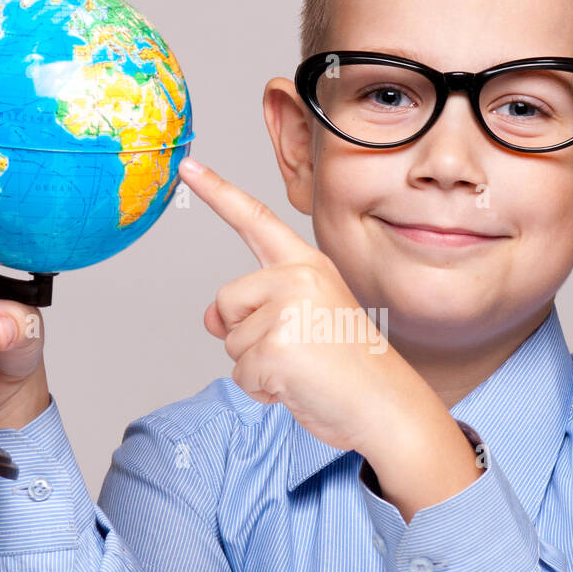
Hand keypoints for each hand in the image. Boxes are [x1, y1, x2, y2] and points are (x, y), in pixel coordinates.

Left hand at [175, 157, 422, 454]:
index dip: (218, 192)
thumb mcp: (301, 324)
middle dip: (247, 335)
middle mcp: (297, 278)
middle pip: (227, 301)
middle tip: (298, 351)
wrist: (385, 405)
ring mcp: (287, 310)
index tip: (187, 165)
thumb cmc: (349, 368)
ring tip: (304, 369)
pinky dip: (263, 390)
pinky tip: (299, 386)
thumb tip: (212, 319)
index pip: (256, 220)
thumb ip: (256, 309)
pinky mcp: (276, 348)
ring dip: (258, 367)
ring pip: (231, 342)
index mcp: (308, 264)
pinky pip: (241, 374)